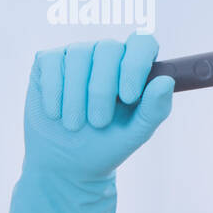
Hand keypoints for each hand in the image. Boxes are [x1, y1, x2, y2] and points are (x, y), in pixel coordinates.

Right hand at [0, 33, 174, 212]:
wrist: (65, 168)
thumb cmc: (106, 151)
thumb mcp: (135, 137)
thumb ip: (154, 111)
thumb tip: (167, 82)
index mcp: (131, 70)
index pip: (141, 44)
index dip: (136, 62)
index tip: (132, 92)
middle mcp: (103, 58)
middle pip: (106, 51)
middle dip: (101, 90)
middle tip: (97, 123)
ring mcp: (73, 59)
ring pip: (77, 59)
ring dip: (76, 97)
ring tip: (77, 125)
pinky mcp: (45, 66)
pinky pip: (49, 67)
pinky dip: (52, 94)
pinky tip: (57, 115)